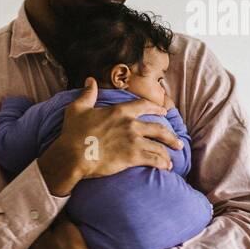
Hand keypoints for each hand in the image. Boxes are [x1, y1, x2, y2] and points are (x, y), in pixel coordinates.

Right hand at [38, 77, 180, 195]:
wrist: (72, 156)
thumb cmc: (73, 133)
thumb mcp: (77, 109)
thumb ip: (88, 94)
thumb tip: (90, 81)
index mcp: (120, 111)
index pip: (145, 105)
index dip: (156, 108)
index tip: (164, 111)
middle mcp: (131, 124)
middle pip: (158, 128)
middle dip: (170, 135)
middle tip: (177, 141)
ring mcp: (133, 141)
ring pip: (159, 145)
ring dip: (168, 151)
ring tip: (173, 158)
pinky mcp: (132, 156)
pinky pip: (154, 159)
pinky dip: (162, 163)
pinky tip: (166, 167)